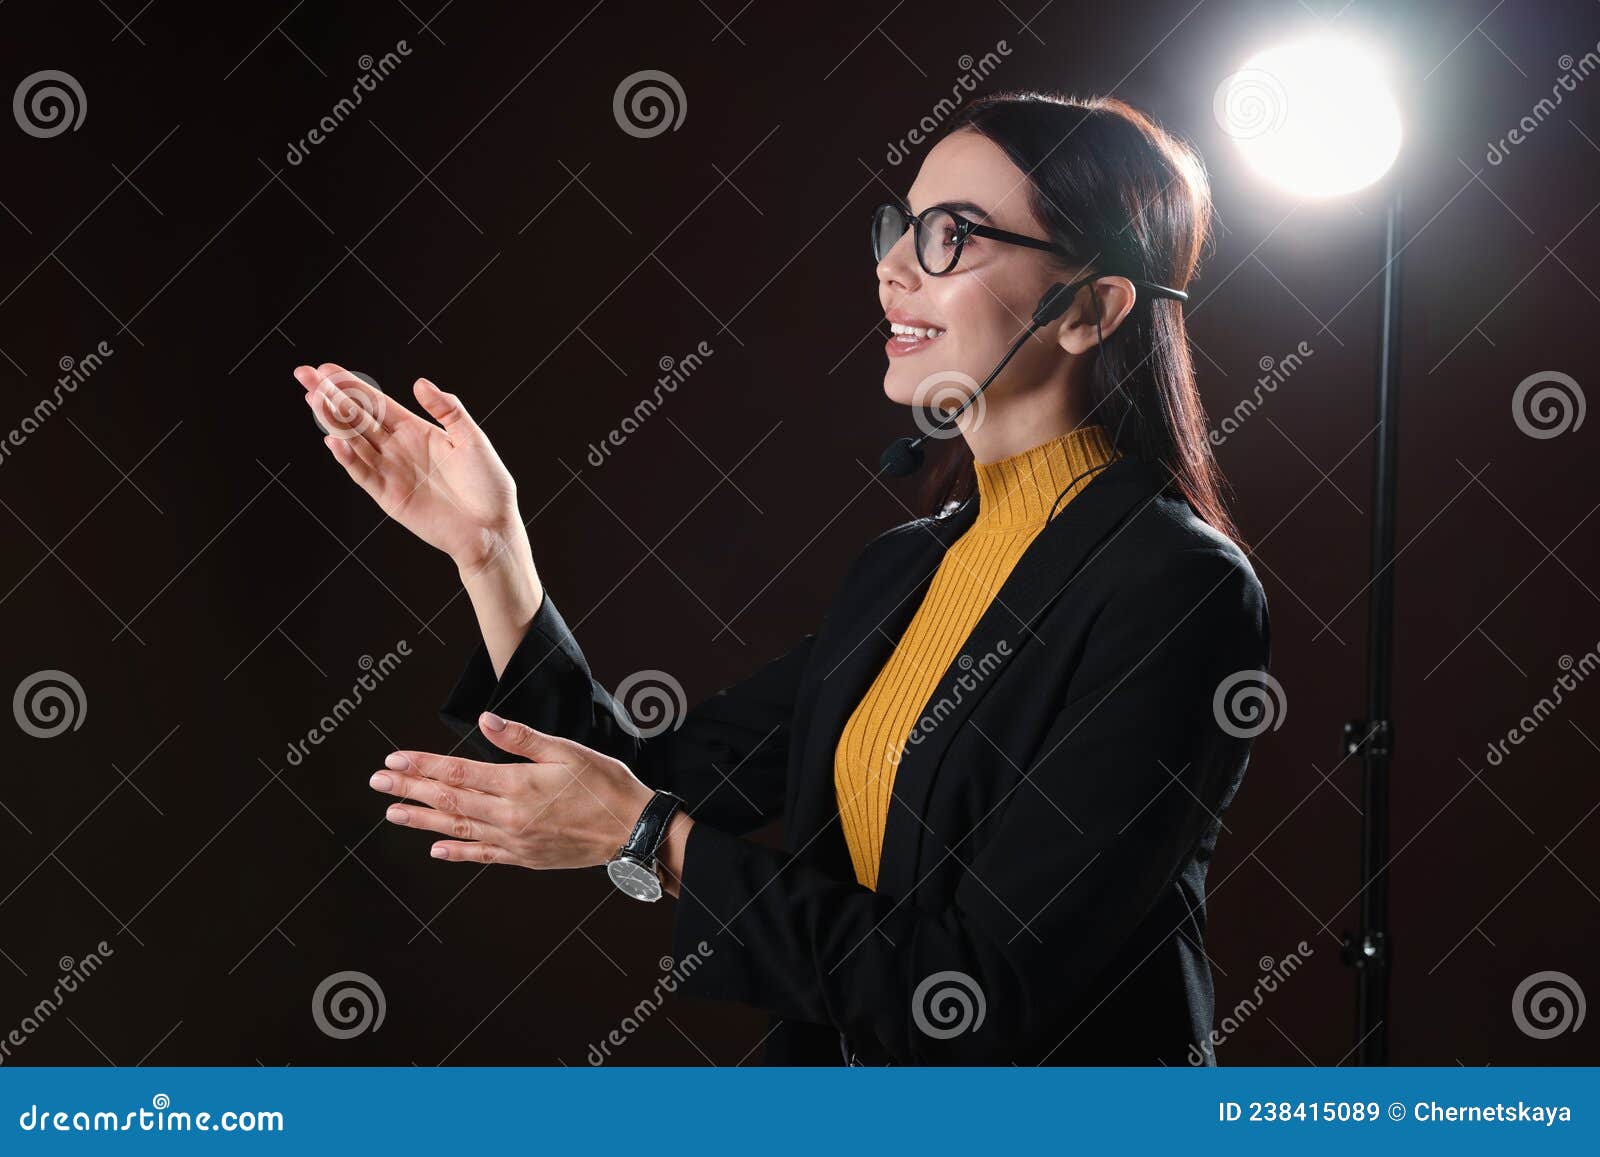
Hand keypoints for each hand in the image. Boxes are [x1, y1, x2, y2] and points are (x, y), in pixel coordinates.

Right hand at [295, 361, 523, 572]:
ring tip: (313, 399)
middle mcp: (398, 448)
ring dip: (333, 421)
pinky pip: (363, 474)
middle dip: (331, 396)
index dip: (352, 385)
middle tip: (305, 374)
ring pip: (354, 442)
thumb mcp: (472, 439)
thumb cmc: (488, 485)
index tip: (326, 367)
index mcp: (416, 430)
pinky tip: (333, 440)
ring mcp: (391, 471)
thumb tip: (419, 382)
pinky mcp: (388, 496)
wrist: (491, 529)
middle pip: (358, 417)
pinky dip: (348, 458)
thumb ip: (448, 410)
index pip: (376, 402)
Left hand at [367, 712, 677, 873]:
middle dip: (410, 790)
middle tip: (378, 782)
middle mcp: (509, 816)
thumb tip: (485, 720)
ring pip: (458, 829)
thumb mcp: (566, 751)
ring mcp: (514, 840)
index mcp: (517, 785)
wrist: (633, 830)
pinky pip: (482, 855)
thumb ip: (522, 738)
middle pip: (448, 801)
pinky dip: (457, 852)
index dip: (422, 765)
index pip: (457, 773)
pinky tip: (437, 850)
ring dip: (422, 821)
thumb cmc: (605, 784)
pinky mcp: (525, 857)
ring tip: (393, 814)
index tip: (393, 759)